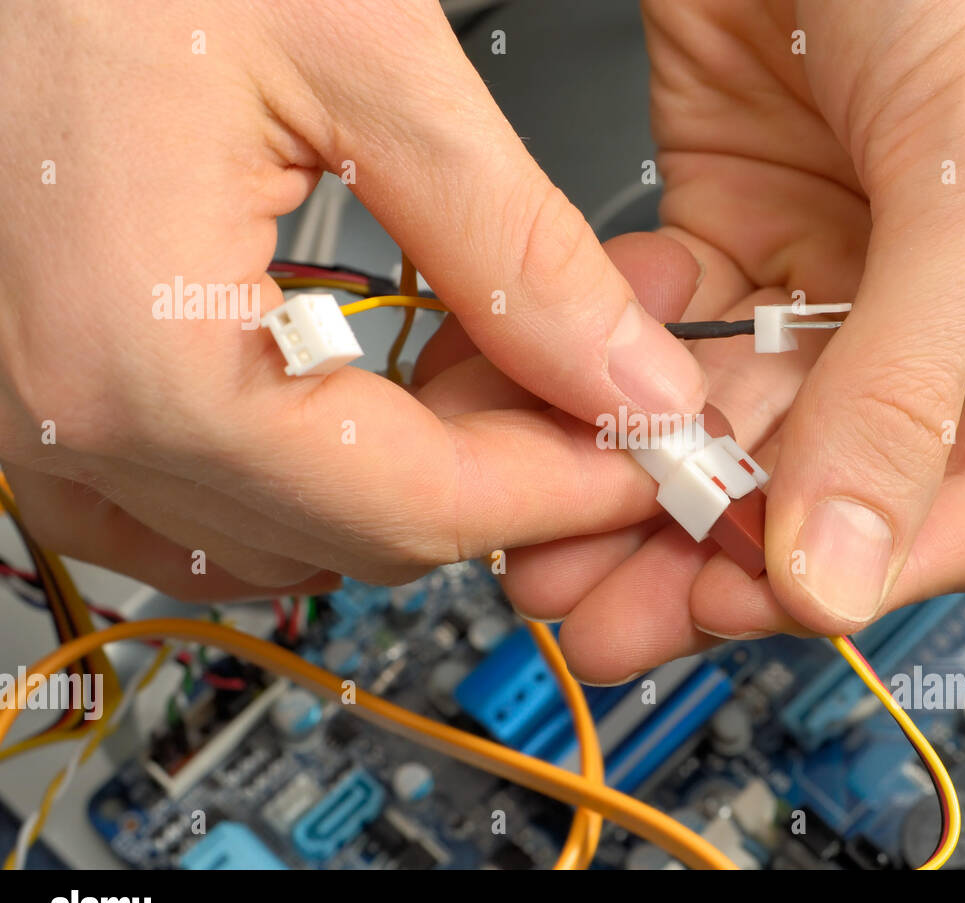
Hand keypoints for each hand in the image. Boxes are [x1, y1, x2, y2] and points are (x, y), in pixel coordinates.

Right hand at [0, 1, 704, 599]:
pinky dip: (319, 468)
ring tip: (498, 351)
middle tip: (601, 382)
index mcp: (148, 354)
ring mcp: (48, 417)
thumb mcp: (362, 60)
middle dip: (512, 469)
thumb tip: (626, 374)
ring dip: (423, 465)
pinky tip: (378, 388)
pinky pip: (201, 503)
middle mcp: (77, 418)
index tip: (654, 455)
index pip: (421, 507)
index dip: (569, 490)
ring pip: (297, 526)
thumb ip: (514, 244)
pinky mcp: (44, 391)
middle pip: (368, 531)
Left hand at [501, 0, 964, 681]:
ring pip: (738, 438)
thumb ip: (908, 381)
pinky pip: (671, 352)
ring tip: (558, 546)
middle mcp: (950, 324)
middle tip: (616, 611)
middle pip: (833, 490)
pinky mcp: (737, 241)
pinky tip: (559, 409)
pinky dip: (609, 385)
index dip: (862, 564)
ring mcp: (837, 288)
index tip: (754, 601)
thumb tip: (845, 568)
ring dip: (645, 494)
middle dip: (718, 558)